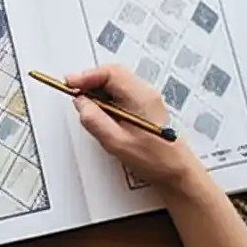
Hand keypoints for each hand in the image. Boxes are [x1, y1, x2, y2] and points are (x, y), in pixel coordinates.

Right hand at [67, 64, 202, 189]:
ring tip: (86, 107)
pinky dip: (106, 98)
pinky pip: (120, 94)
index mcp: (140, 97)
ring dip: (97, 91)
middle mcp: (145, 93)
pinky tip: (101, 114)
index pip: (110, 73)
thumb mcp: (117, 143)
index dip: (86, 76)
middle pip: (112, 75)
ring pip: (115, 84)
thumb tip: (81, 103)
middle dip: (90, 81)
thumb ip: (95, 121)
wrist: (177, 172)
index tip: (70, 83)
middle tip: (74, 93)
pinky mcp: (144, 107)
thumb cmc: (155, 160)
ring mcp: (146, 99)